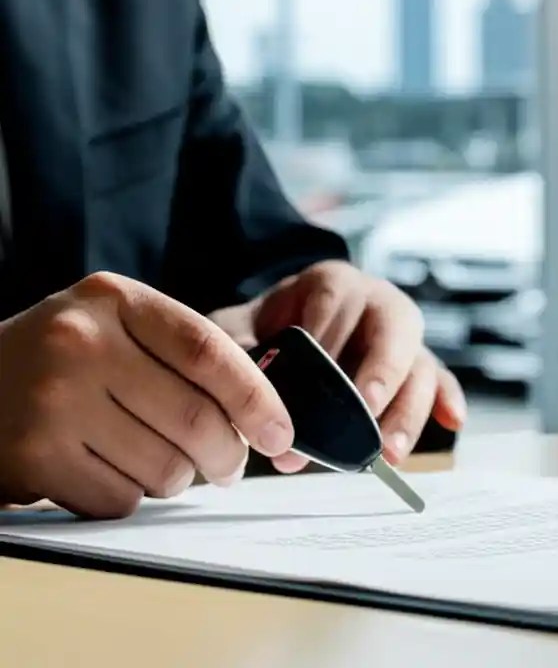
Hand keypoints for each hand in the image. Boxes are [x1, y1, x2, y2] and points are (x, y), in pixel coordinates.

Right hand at [0, 273, 294, 517]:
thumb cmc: (60, 360)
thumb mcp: (115, 326)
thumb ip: (183, 354)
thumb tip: (266, 417)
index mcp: (114, 300)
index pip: (210, 351)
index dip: (258, 399)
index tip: (281, 432)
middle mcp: (80, 343)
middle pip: (196, 418)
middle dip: (229, 455)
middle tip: (230, 467)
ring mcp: (53, 400)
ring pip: (166, 467)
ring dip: (179, 479)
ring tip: (159, 463)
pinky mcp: (34, 456)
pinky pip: (122, 498)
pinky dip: (130, 497)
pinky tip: (107, 473)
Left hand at [209, 261, 464, 471]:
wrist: (283, 333)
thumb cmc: (262, 332)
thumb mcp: (236, 330)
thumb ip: (233, 351)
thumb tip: (239, 391)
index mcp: (333, 284)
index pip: (336, 304)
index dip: (329, 339)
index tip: (319, 373)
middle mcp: (377, 304)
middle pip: (391, 333)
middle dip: (380, 375)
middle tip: (365, 414)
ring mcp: (401, 338)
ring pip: (418, 365)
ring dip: (409, 409)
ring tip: (390, 451)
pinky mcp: (416, 367)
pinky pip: (440, 379)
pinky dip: (448, 399)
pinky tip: (453, 420)